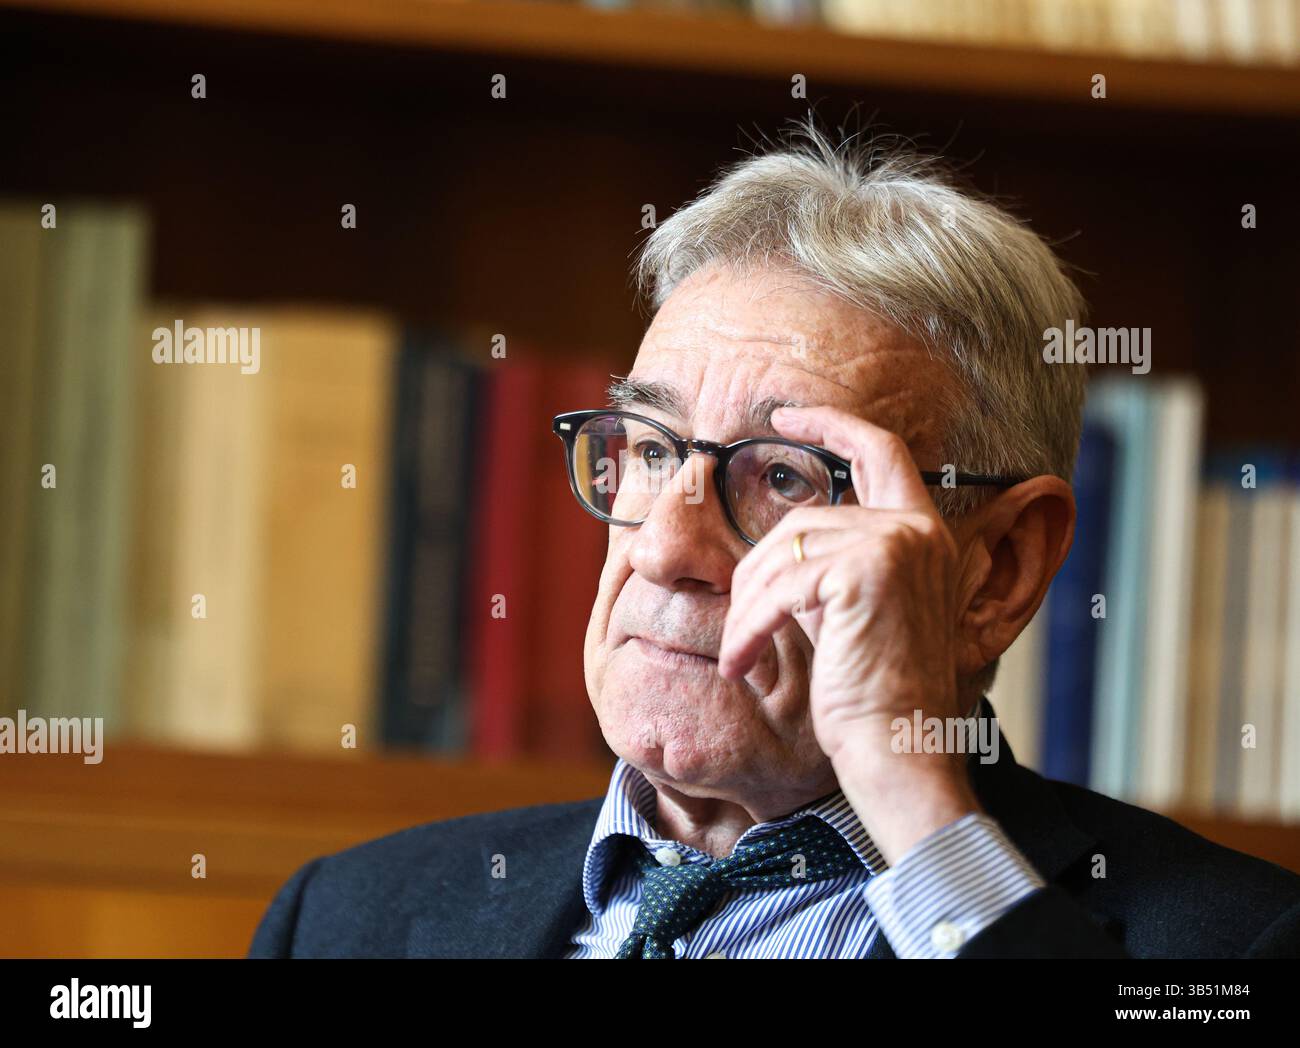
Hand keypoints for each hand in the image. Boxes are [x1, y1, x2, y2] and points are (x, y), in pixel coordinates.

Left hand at [717, 405, 980, 861]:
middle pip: (802, 520)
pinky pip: (776, 588)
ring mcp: (894, 545)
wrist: (899, 748)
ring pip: (780, 553)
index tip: (786, 416)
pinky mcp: (864, 572)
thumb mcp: (855, 611)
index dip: (833, 424)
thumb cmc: (873, 692)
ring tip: (743, 655)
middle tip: (741, 626)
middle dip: (756, 573)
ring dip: (747, 609)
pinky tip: (742, 664)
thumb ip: (832, 564)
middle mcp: (916, 530)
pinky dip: (748, 628)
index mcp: (922, 533)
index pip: (880, 450)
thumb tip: (778, 539)